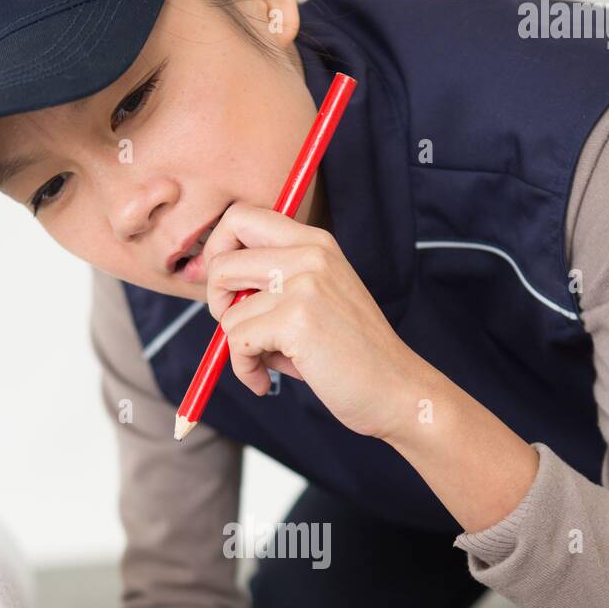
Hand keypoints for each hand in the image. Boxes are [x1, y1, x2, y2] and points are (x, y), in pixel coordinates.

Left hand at [202, 201, 415, 440]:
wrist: (395, 390)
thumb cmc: (350, 354)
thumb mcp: (315, 299)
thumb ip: (273, 283)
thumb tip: (213, 284)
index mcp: (314, 242)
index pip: (240, 217)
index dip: (218, 251)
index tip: (226, 288)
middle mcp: (309, 254)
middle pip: (222, 259)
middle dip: (216, 301)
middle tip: (237, 328)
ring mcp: (304, 284)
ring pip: (227, 310)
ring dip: (236, 347)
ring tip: (263, 364)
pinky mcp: (297, 320)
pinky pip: (237, 341)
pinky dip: (244, 369)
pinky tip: (264, 381)